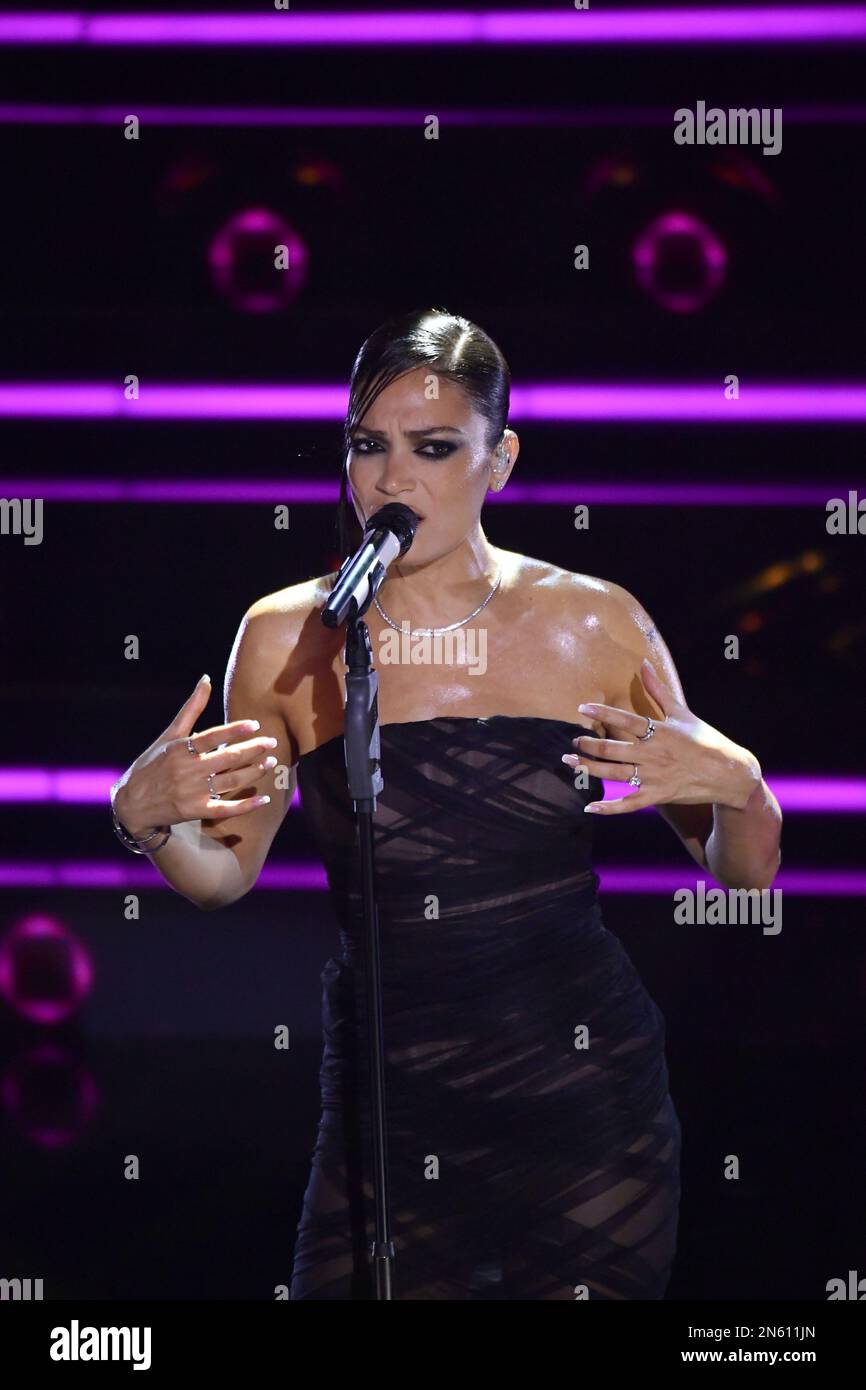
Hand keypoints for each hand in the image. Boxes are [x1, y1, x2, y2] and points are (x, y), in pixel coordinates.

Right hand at [111, 674, 279, 836]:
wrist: (131, 803)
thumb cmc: (153, 764)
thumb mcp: (169, 735)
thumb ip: (191, 708)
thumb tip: (206, 678)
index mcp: (180, 749)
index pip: (212, 737)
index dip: (235, 730)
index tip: (255, 725)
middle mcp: (187, 770)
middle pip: (227, 758)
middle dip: (253, 750)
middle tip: (273, 742)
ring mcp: (192, 793)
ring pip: (231, 781)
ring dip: (254, 772)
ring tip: (271, 763)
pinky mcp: (196, 811)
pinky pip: (226, 810)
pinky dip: (246, 805)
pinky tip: (264, 799)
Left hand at [563, 659, 760, 814]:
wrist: (729, 773)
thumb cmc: (705, 739)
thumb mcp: (683, 712)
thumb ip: (659, 689)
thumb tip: (644, 663)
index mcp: (660, 731)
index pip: (626, 720)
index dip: (602, 714)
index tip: (581, 708)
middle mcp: (654, 754)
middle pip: (614, 749)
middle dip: (589, 745)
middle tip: (572, 741)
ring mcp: (655, 777)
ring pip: (615, 774)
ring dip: (589, 768)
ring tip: (570, 761)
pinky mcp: (658, 796)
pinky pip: (629, 804)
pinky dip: (608, 808)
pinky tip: (588, 807)